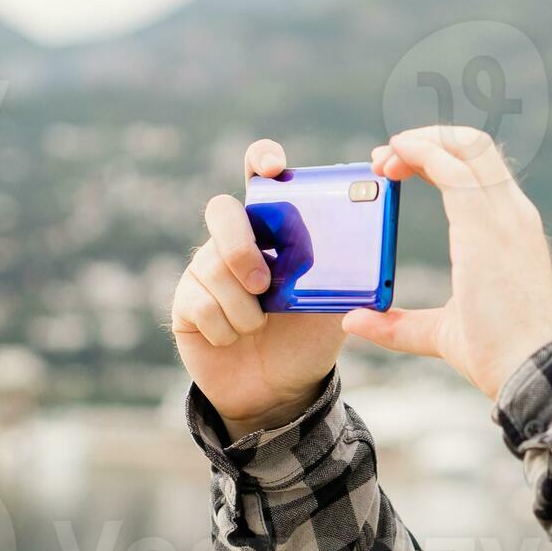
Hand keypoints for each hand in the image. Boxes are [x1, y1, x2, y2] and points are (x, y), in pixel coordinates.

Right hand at [170, 139, 352, 433]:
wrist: (279, 391)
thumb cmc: (307, 338)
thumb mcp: (334, 304)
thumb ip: (342, 273)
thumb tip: (366, 249)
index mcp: (272, 228)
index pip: (260, 175)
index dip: (262, 160)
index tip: (273, 168)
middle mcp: (234, 239)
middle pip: (222, 212)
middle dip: (241, 247)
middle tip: (264, 284)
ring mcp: (205, 268)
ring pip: (215, 270)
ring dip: (246, 310)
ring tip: (260, 326)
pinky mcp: (185, 302)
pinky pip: (201, 304)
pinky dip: (227, 329)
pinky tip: (235, 338)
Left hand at [339, 126, 551, 399]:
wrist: (530, 368)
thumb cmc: (497, 354)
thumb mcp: (439, 331)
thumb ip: (398, 324)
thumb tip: (354, 321)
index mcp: (509, 229)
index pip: (477, 168)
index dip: (434, 157)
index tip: (395, 170)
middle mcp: (512, 213)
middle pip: (473, 145)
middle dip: (425, 140)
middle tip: (383, 161)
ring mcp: (504, 215)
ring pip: (465, 145)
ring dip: (419, 141)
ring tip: (383, 158)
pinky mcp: (486, 224)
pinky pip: (451, 169)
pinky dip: (420, 152)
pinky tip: (395, 156)